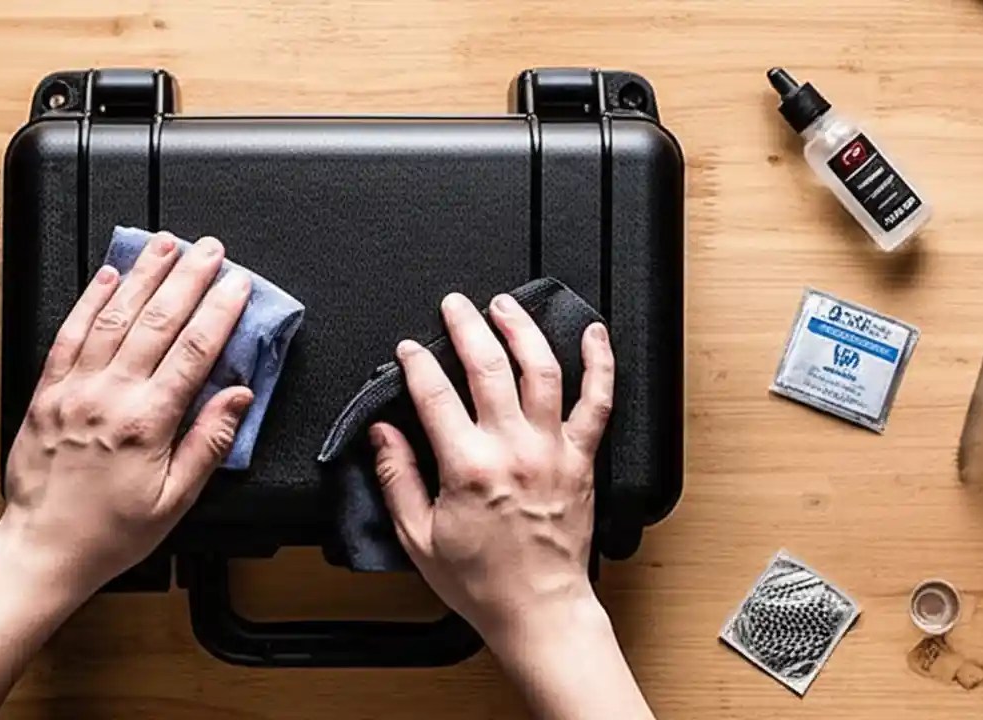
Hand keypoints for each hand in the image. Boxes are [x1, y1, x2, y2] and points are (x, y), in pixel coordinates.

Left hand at [0, 233, 253, 594]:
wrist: (42, 550)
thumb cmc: (110, 533)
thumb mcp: (176, 500)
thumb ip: (208, 442)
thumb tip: (239, 398)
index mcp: (146, 424)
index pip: (193, 351)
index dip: (219, 311)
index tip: (237, 284)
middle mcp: (108, 398)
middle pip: (157, 321)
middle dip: (188, 279)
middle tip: (209, 250)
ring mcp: (73, 390)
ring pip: (114, 317)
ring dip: (142, 276)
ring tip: (165, 245)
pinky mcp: (46, 392)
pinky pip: (68, 334)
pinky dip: (89, 301)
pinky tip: (107, 276)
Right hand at [371, 292, 614, 649]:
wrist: (539, 610)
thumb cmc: (483, 582)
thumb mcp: (418, 537)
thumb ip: (398, 477)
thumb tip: (383, 434)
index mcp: (468, 468)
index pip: (435, 394)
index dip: (417, 363)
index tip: (408, 350)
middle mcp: (513, 450)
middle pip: (488, 366)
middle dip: (466, 326)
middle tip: (454, 306)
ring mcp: (553, 450)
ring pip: (542, 369)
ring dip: (521, 329)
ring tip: (505, 306)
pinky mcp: (582, 458)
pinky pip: (598, 402)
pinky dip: (600, 363)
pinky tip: (593, 334)